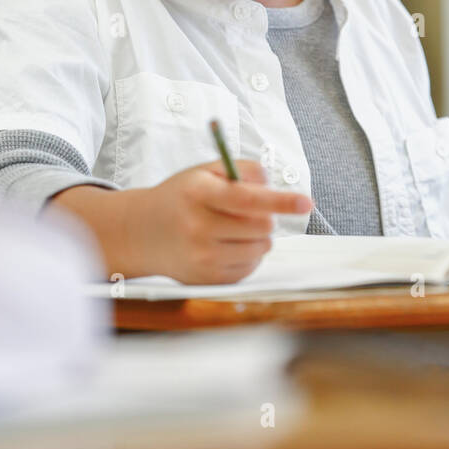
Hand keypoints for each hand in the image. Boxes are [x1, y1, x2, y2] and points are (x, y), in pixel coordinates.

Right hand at [133, 159, 311, 284]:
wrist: (142, 232)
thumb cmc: (181, 197)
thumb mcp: (204, 171)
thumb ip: (241, 169)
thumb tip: (270, 182)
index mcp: (198, 193)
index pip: (248, 199)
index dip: (281, 201)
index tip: (306, 202)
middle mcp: (198, 227)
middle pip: (261, 225)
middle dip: (266, 216)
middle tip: (248, 210)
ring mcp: (202, 257)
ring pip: (261, 248)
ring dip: (259, 236)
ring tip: (235, 228)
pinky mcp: (208, 279)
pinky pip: (250, 266)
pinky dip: (248, 254)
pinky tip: (226, 245)